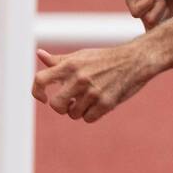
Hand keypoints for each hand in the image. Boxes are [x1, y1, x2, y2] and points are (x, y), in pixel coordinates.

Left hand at [32, 42, 153, 122]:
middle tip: (70, 103)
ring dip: (79, 111)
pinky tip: (98, 105)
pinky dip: (92, 115)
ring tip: (89, 101)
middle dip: (62, 108)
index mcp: (69, 65)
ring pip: (73, 114)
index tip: (44, 98)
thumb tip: (39, 54)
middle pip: (56, 105)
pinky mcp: (106, 102)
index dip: (37, 92)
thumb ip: (59, 60)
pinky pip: (89, 118)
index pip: (40, 80)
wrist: (135, 60)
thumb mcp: (81, 56)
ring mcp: (93, 91)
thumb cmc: (105, 58)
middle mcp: (79, 78)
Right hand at [114, 0, 172, 31]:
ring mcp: (145, 12)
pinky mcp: (157, 20)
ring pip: (151, 24)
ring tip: (167, 2)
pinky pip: (153, 32)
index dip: (150, 2)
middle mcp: (134, 3)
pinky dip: (160, 30)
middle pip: (141, 18)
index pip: (136, 10)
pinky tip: (167, 21)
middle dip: (157, 7)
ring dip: (163, 12)